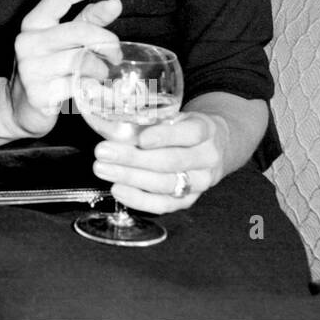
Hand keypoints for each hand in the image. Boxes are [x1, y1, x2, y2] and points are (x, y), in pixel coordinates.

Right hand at [7, 0, 121, 138]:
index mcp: (33, 23)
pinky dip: (93, 87)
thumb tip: (113, 3)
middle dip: (106, 41)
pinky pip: (78, 85)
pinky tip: (92, 89)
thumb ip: (87, 21)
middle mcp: (27, 41)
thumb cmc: (45, 69)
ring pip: (81, 60)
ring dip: (100, 68)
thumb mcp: (62, 41)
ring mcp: (30, 68)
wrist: (16, 108)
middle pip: (79, 31)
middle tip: (116, 53)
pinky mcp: (39, 94)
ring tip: (102, 74)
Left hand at [91, 110, 228, 213]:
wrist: (216, 147)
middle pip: (171, 161)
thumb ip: (153, 121)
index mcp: (205, 130)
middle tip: (103, 152)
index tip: (140, 138)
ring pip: (165, 184)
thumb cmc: (185, 129)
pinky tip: (118, 189)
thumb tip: (115, 126)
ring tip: (103, 169)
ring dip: (130, 178)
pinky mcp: (189, 200)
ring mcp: (200, 182)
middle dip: (133, 158)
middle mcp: (207, 158)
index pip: (189, 134)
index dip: (164, 136)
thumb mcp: (177, 116)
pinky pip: (163, 204)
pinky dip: (138, 199)